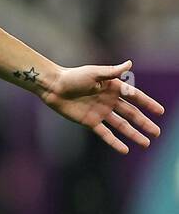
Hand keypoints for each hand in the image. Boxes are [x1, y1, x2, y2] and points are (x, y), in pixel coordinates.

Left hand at [39, 60, 164, 153]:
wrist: (53, 87)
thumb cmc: (73, 77)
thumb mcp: (94, 72)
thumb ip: (112, 71)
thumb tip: (129, 64)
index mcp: (113, 88)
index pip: (135, 97)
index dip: (148, 104)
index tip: (161, 111)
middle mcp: (109, 101)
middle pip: (131, 114)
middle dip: (144, 123)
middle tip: (158, 133)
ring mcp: (100, 112)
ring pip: (121, 125)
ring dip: (134, 134)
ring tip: (146, 144)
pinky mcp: (90, 122)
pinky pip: (105, 133)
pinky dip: (114, 142)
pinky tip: (125, 150)